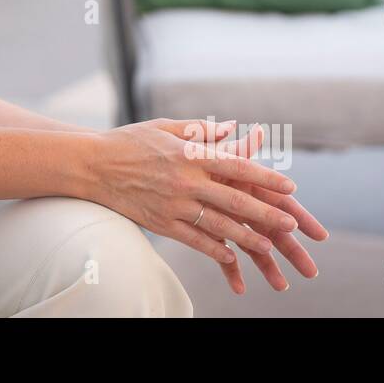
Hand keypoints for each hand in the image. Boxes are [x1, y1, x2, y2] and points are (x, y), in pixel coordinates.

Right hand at [96, 119, 324, 294]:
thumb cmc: (129, 141)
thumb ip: (201, 129)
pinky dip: (215, 250)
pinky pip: (195, 240)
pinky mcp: (161, 223)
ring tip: (270, 246)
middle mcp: (185, 180)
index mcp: (189, 153)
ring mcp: (173, 204)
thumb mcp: (164, 126)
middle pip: (235, 200)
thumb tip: (233, 128)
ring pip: (219, 226)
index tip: (290, 187)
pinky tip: (232, 256)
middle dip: (267, 213)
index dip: (266, 177)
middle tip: (291, 223)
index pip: (237, 165)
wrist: (92, 165)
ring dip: (248, 237)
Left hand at [203, 125, 328, 293]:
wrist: (156, 168)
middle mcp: (243, 204)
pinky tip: (238, 288)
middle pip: (272, 229)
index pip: (279, 202)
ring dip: (266, 266)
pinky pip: (222, 255)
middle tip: (311, 272)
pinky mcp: (210, 232)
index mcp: (248, 185)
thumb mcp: (211, 152)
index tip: (321, 236)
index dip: (301, 218)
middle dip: (292, 250)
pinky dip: (230, 270)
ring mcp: (229, 220)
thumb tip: (258, 131)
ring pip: (252, 246)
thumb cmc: (187, 155)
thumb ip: (235, 148)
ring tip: (281, 287)